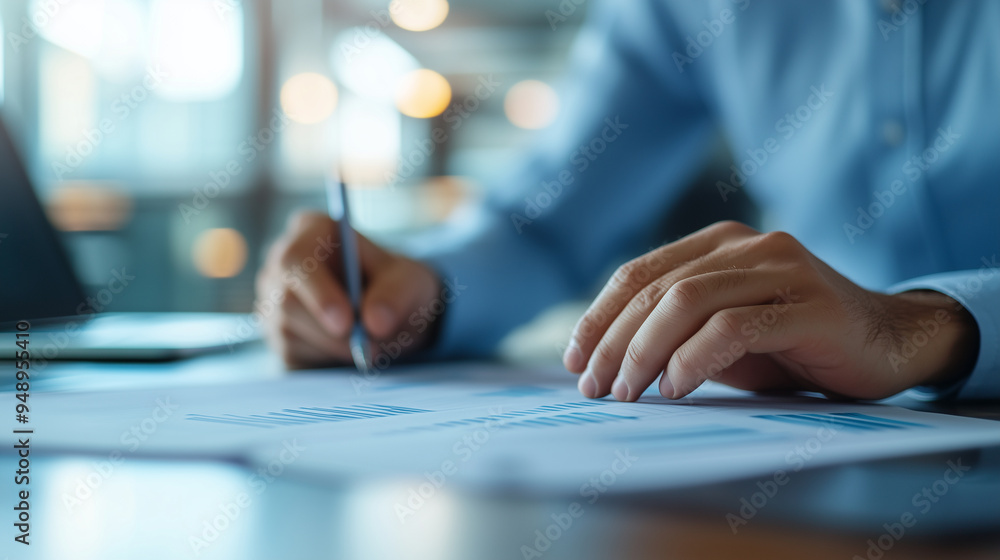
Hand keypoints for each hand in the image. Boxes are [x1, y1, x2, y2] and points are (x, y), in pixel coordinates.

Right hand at [256, 211, 441, 367]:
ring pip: (287, 333)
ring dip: (334, 348)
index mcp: (310, 232)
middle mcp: (282, 263)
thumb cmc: (396, 286)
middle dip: (331, 332)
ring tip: (368, 344)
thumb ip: (395, 297)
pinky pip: (290, 356)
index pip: (296, 259)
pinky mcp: (275, 334)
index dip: (318, 293)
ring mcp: (272, 299)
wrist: (392, 316)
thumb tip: (376, 324)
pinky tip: (346, 348)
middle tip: (370, 348)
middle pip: (286, 302)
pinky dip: (325, 360)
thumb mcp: (410, 283)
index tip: (347, 323)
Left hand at [562, 221, 978, 400]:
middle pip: (655, 289)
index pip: (637, 273)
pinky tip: (676, 388)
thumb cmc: (794, 342)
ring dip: (645, 352)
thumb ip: (676, 331)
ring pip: (687, 301)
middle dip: (613, 342)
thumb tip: (604, 361)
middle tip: (593, 387)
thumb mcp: (722, 334)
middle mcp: (746, 245)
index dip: (598, 317)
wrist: (889, 342)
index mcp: (717, 243)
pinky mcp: (808, 304)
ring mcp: (779, 269)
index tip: (574, 359)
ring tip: (628, 392)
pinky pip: (733, 326)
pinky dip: (694, 359)